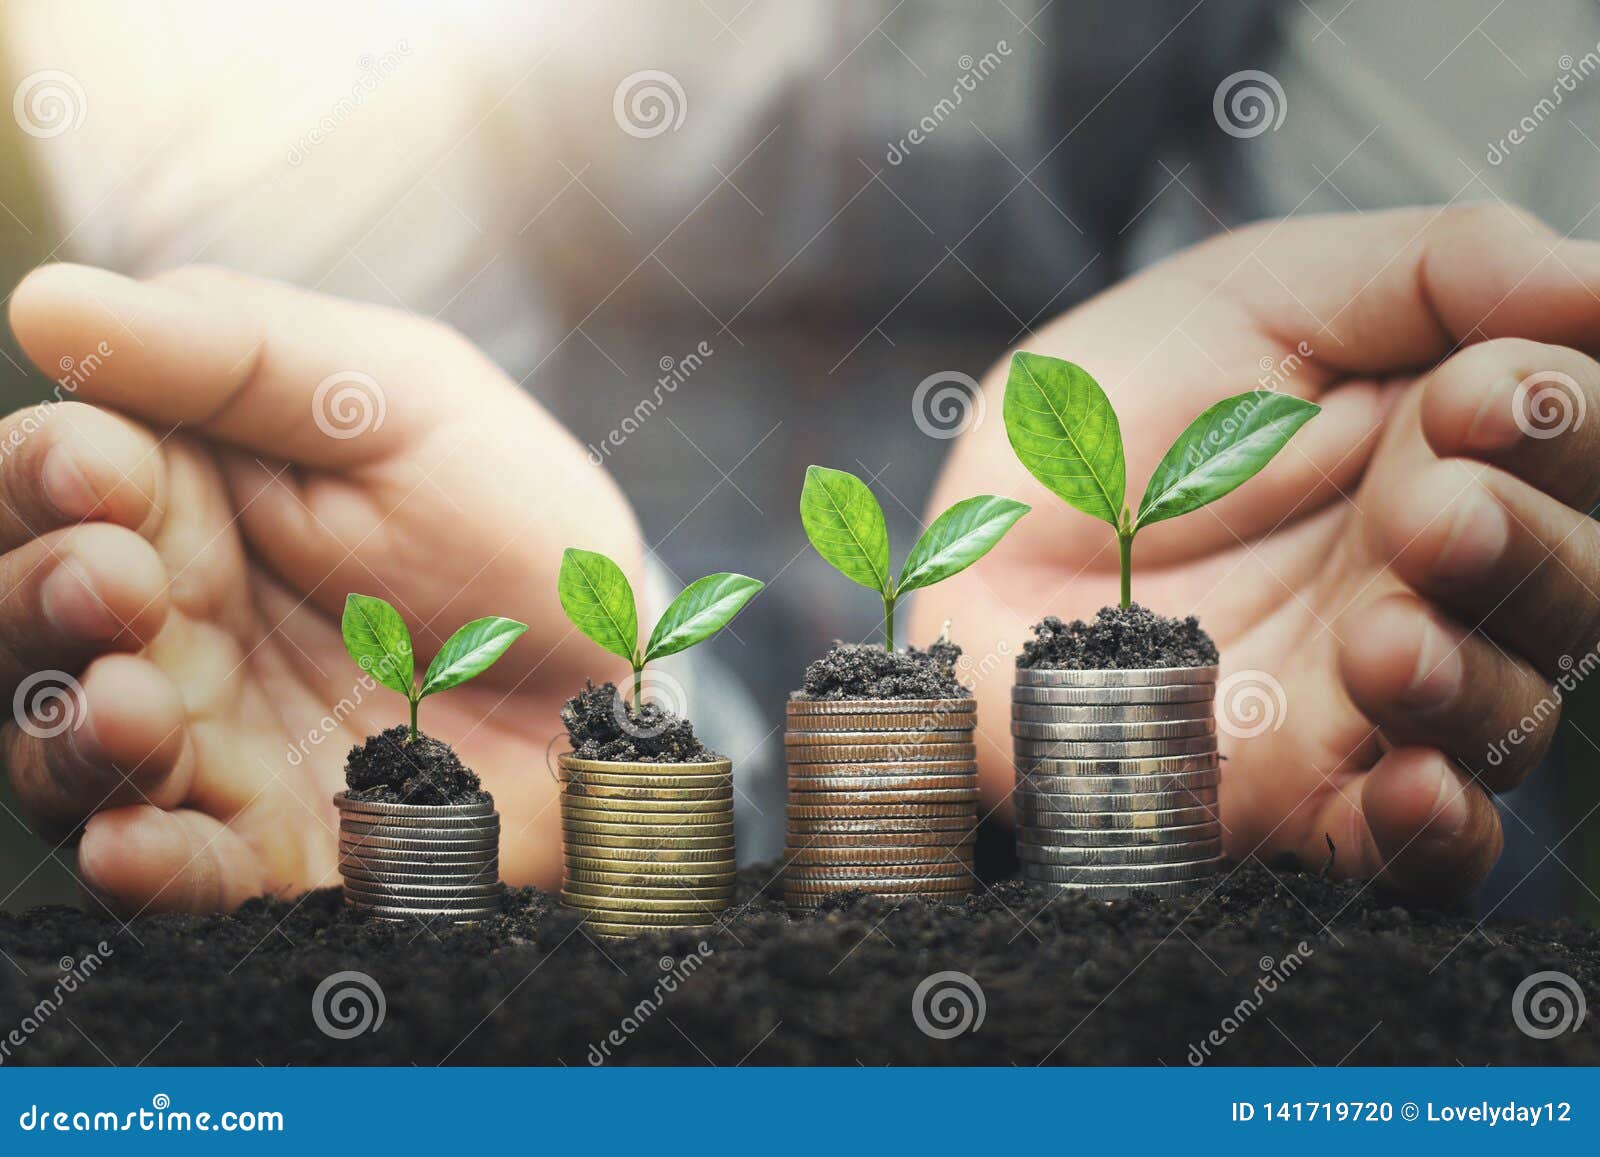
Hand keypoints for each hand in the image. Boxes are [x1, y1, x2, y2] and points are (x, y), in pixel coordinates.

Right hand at [3, 264, 639, 912]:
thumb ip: (238, 354)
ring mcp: (206, 738)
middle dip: (47, 598)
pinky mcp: (265, 845)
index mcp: (181, 495)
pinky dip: (144, 863)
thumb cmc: (505, 513)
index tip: (100, 472)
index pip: (54, 476)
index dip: (46, 473)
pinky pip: (179, 870)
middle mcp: (166, 620)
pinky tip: (139, 843)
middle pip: (36, 615)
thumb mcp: (398, 399)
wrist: (611, 658)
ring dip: (78, 734)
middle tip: (115, 583)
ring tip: (132, 704)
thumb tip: (47, 301)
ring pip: (74, 750)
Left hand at [911, 206, 1599, 899]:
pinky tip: (1411, 785)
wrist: (976, 537)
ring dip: (1471, 681)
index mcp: (1449, 445)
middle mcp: (1434, 576)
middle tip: (1430, 511)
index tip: (1483, 392)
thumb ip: (1441, 272)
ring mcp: (1374, 693)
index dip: (1556, 419)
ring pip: (1506, 716)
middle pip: (1568, 585)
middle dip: (1522, 546)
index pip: (1568, 442)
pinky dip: (1434, 829)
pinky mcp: (1299, 796)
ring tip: (1382, 638)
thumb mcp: (1265, 293)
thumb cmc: (1114, 413)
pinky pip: (1412, 852)